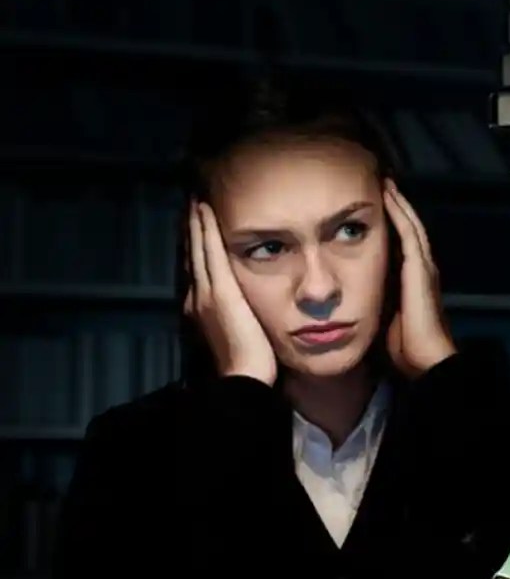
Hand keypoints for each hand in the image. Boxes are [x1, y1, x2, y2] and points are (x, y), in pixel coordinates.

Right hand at [183, 200, 276, 385]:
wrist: (244, 377)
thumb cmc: (249, 361)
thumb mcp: (239, 331)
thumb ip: (237, 314)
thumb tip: (244, 303)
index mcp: (200, 306)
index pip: (198, 268)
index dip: (196, 246)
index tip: (196, 226)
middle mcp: (198, 296)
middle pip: (192, 254)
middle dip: (191, 229)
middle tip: (191, 204)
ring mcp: (206, 293)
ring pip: (198, 249)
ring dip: (196, 223)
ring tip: (196, 201)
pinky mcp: (220, 292)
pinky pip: (210, 252)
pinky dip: (206, 230)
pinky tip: (205, 211)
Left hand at [383, 179, 456, 377]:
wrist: (426, 358)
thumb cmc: (407, 345)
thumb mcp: (387, 316)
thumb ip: (378, 300)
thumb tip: (353, 294)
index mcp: (415, 279)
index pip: (404, 242)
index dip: (394, 221)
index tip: (376, 204)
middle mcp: (423, 267)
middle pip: (410, 227)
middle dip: (397, 205)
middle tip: (382, 181)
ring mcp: (424, 265)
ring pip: (411, 224)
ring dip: (398, 201)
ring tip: (385, 181)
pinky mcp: (420, 267)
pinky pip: (409, 232)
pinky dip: (400, 212)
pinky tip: (389, 195)